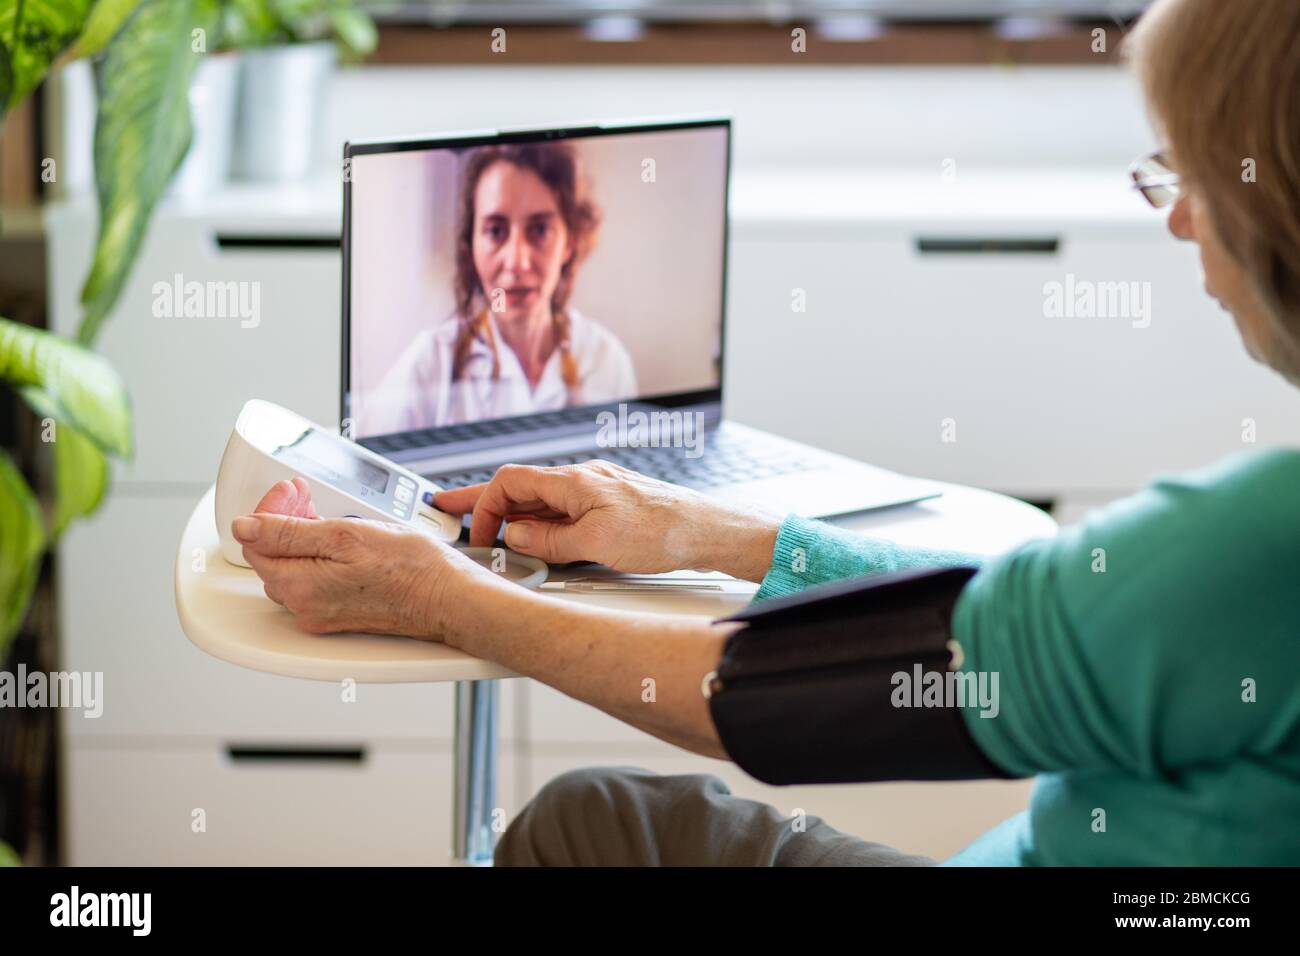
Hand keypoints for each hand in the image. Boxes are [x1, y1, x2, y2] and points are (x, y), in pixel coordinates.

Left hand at [233, 478, 491, 637]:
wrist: (449, 599)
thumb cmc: (412, 569)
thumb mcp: (345, 535)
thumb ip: (287, 532)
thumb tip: (245, 527)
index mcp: (298, 586)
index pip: (255, 541)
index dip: (268, 508)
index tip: (291, 490)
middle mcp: (304, 606)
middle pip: (271, 555)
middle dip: (281, 518)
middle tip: (304, 496)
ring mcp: (321, 613)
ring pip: (291, 567)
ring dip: (298, 535)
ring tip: (322, 514)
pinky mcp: (339, 614)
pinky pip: (311, 581)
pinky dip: (316, 555)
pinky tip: (336, 540)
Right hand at [434, 460, 780, 580]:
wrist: (708, 531)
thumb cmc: (662, 532)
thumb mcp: (595, 544)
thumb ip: (549, 539)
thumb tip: (515, 535)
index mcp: (574, 481)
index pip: (510, 481)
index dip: (484, 505)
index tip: (476, 533)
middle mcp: (583, 479)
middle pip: (520, 487)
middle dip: (482, 499)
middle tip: (447, 507)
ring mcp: (597, 490)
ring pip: (542, 499)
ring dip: (512, 514)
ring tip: (486, 528)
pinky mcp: (611, 504)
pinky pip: (563, 509)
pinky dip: (540, 520)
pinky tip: (538, 536)